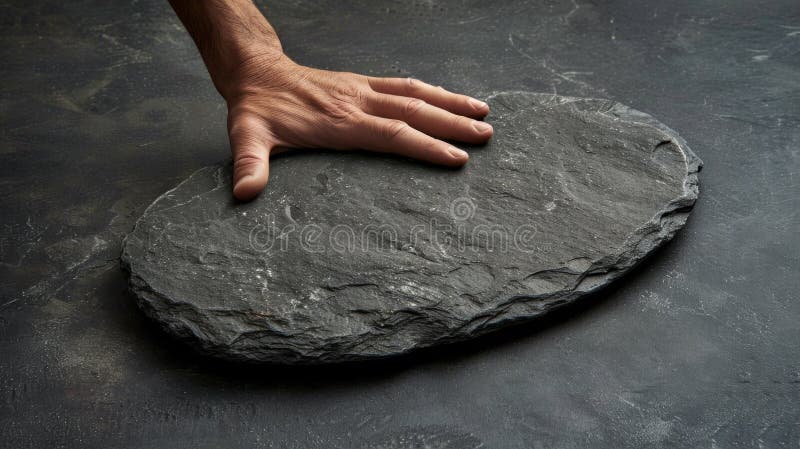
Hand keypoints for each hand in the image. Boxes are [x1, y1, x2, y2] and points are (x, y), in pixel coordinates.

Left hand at [221, 53, 492, 199]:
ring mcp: (363, 90)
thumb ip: (250, 164)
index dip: (426, 146)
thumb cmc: (257, 110)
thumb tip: (245, 193)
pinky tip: (448, 98)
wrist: (257, 73)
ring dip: (450, 103)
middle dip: (453, 123)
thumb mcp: (247, 136)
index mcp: (340, 121)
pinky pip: (404, 84)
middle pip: (415, 111)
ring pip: (415, 93)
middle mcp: (359, 102)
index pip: (393, 134)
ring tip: (483, 112)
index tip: (457, 158)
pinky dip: (432, 91)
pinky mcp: (363, 83)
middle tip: (487, 135)